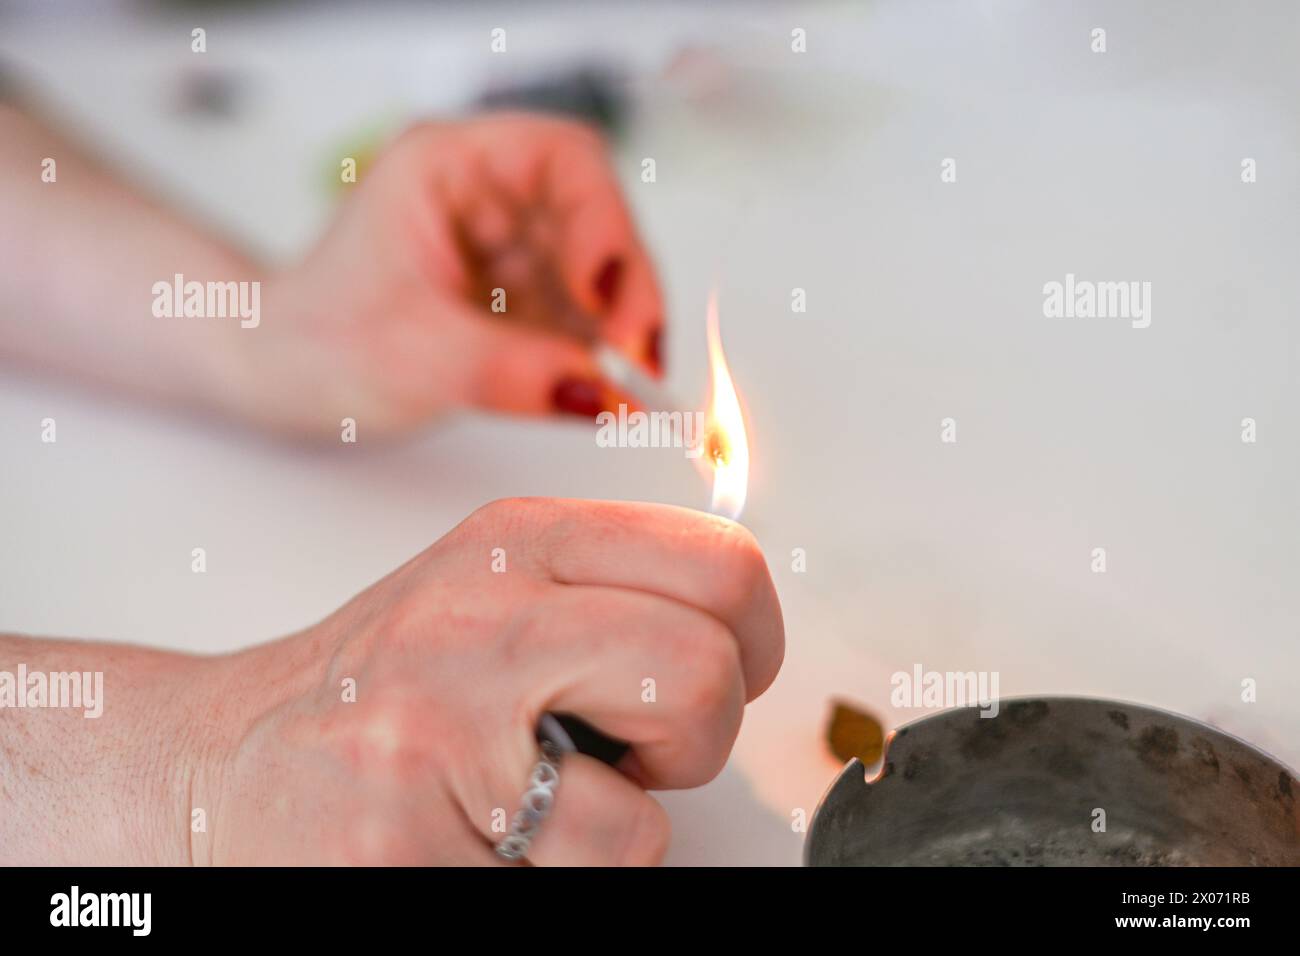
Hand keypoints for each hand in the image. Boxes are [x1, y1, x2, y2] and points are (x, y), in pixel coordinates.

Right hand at [195, 498, 783, 864]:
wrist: (225, 765)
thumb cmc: (382, 687)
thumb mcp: (494, 586)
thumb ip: (611, 591)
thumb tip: (741, 625)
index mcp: (516, 539)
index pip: (720, 565)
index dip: (753, 641)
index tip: (723, 670)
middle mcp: (478, 617)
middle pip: (705, 667)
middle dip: (700, 735)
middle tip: (638, 752)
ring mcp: (437, 728)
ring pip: (648, 804)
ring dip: (618, 827)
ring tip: (538, 801)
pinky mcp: (405, 839)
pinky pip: (576, 878)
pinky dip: (555, 877)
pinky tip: (483, 842)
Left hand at [247, 114, 663, 436]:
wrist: (282, 378)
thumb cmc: (315, 342)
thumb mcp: (412, 357)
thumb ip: (509, 373)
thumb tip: (603, 395)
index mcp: (449, 167)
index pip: (563, 160)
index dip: (605, 222)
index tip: (608, 297)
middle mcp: (488, 196)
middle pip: (598, 220)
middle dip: (627, 293)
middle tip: (639, 367)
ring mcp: (509, 248)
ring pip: (601, 274)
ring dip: (621, 332)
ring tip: (627, 390)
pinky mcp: (520, 299)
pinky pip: (583, 319)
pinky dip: (600, 356)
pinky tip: (603, 392)